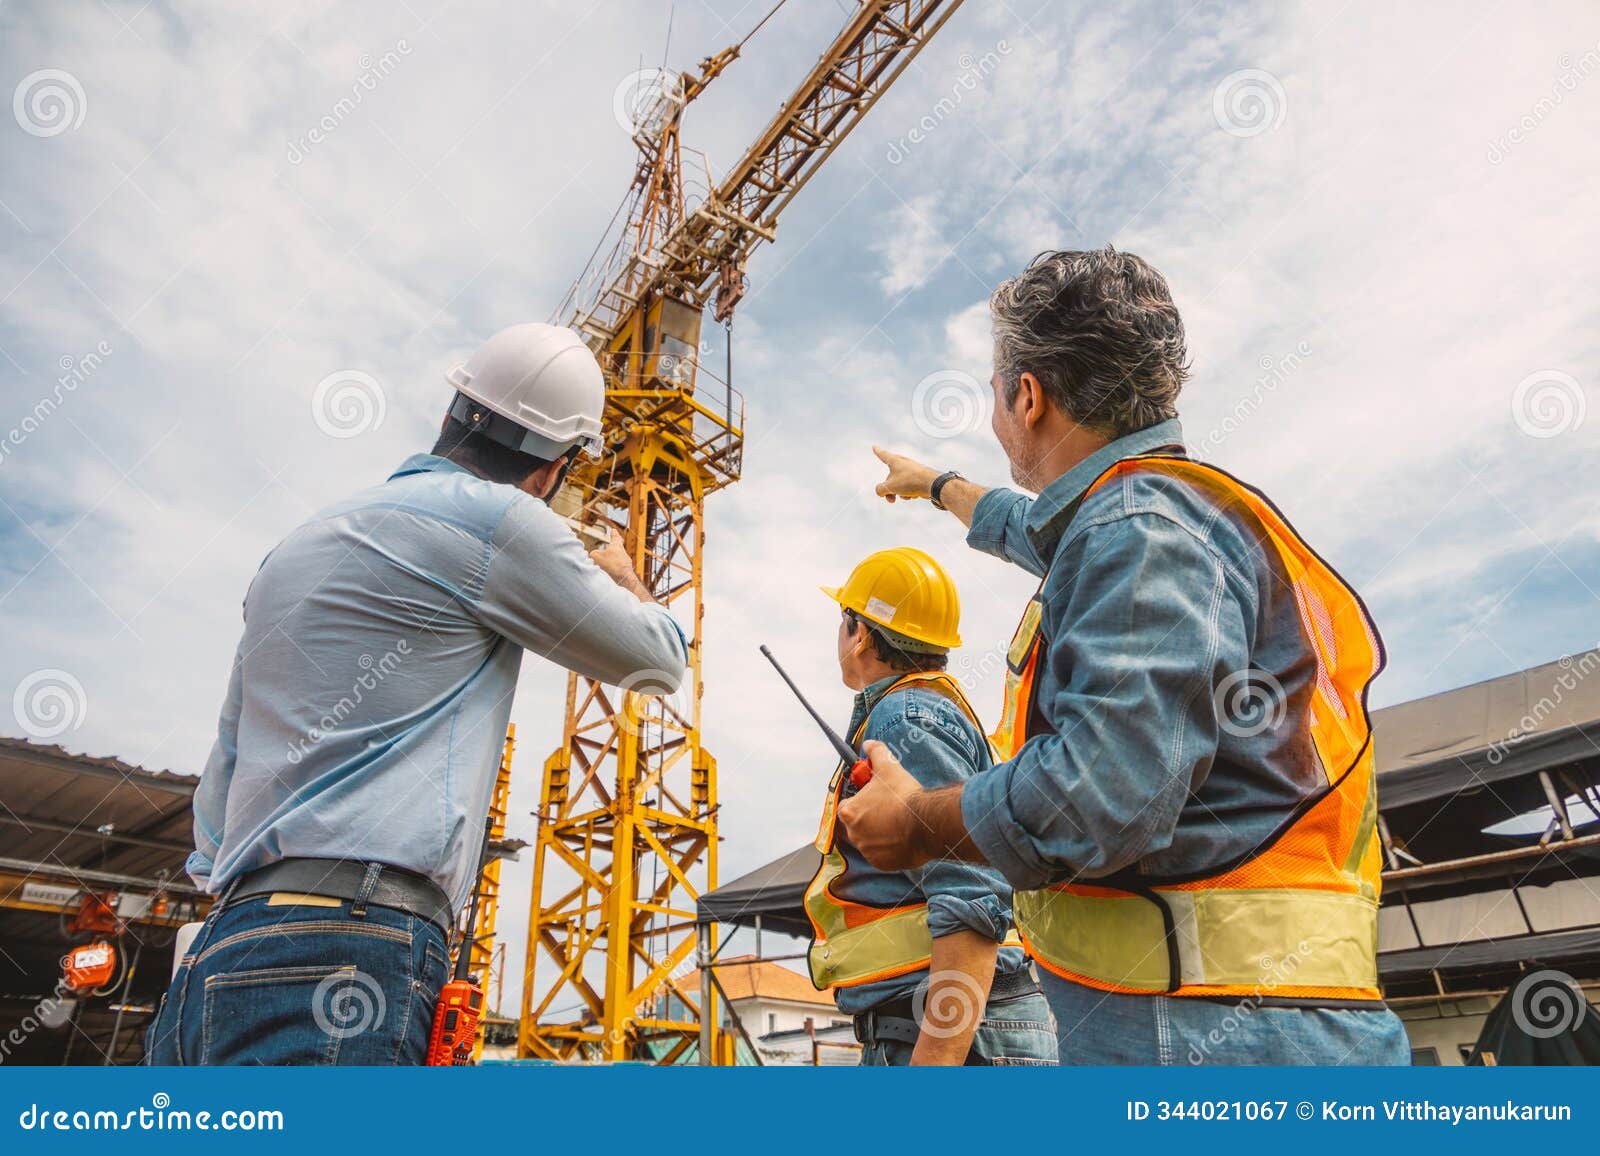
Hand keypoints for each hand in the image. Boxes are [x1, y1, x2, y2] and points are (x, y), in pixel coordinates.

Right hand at [587, 527, 635, 581]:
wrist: (624, 578)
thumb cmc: (612, 564)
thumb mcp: (597, 556)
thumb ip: (593, 553)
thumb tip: (592, 555)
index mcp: (616, 545)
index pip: (615, 537)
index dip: (613, 533)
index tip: (614, 530)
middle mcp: (623, 552)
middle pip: (618, 547)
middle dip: (613, 546)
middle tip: (611, 545)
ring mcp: (625, 561)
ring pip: (618, 557)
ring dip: (612, 559)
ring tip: (606, 562)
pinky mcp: (626, 569)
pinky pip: (618, 567)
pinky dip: (613, 568)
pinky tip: (609, 571)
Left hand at [837, 740, 932, 870]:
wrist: (926, 822)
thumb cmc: (904, 795)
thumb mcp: (888, 767)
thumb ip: (875, 753)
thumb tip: (869, 744)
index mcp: (849, 812)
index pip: (846, 806)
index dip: (859, 801)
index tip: (872, 798)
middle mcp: (854, 834)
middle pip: (856, 825)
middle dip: (868, 818)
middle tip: (887, 810)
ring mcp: (868, 851)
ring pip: (869, 841)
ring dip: (878, 834)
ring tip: (898, 823)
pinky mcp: (882, 864)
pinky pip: (882, 856)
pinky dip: (889, 849)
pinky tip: (902, 838)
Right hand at [872, 445, 939, 503]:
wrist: (932, 484)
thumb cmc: (910, 481)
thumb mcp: (890, 486)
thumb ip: (880, 489)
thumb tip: (880, 491)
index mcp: (895, 461)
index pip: (883, 455)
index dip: (878, 451)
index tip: (874, 446)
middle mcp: (903, 464)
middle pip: (890, 477)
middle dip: (889, 489)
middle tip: (890, 499)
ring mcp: (911, 471)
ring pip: (899, 484)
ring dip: (899, 493)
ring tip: (904, 497)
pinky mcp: (918, 478)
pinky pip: (908, 487)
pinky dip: (909, 492)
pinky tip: (914, 495)